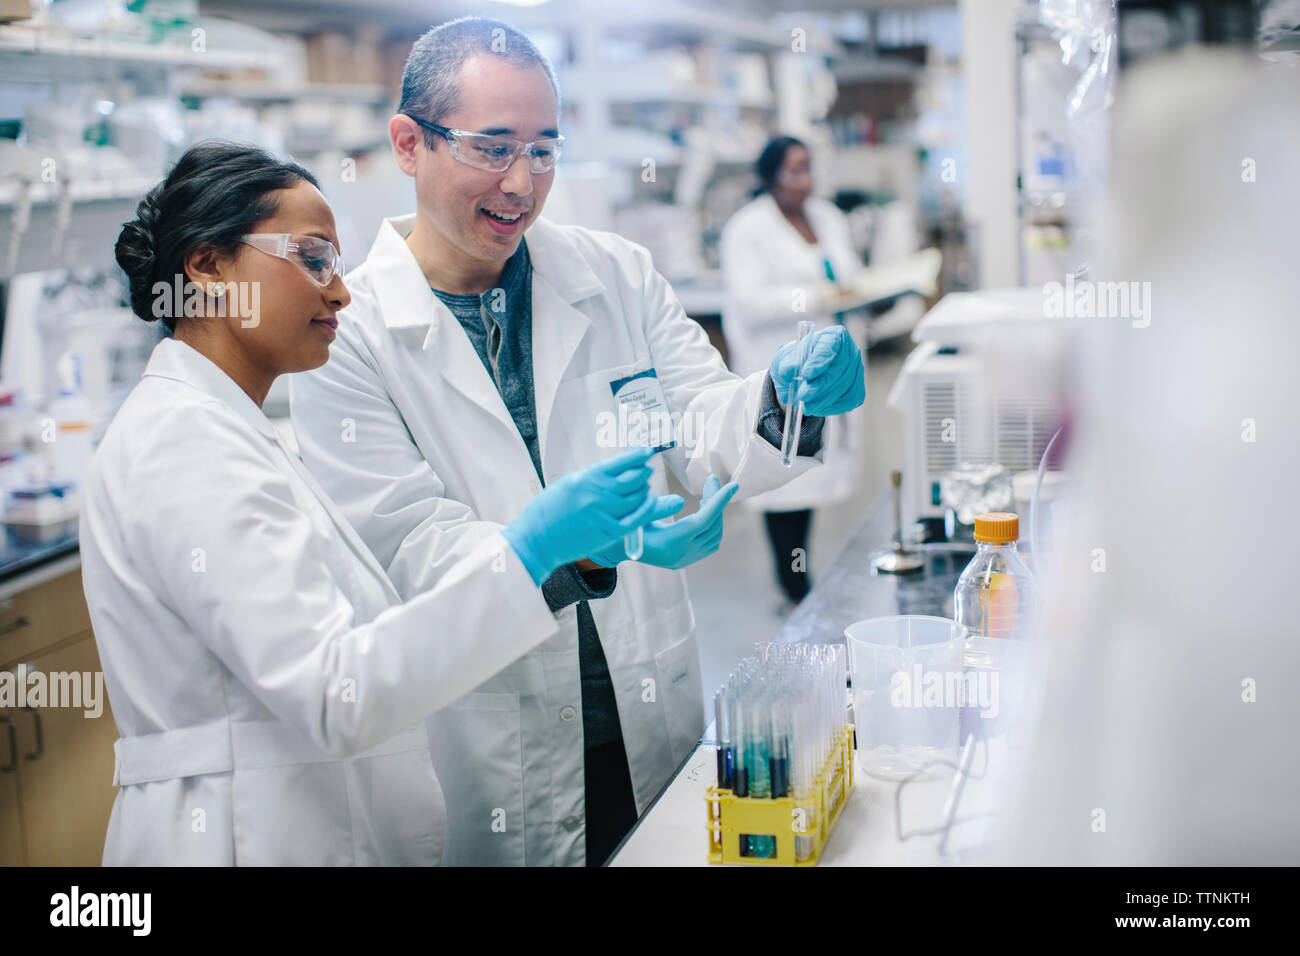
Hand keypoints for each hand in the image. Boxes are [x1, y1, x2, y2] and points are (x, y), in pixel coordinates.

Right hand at [503, 447, 662, 584]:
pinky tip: (652, 503)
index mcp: (587, 477)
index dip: (638, 456)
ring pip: (637, 498)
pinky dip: (647, 509)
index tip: (648, 452)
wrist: (537, 539)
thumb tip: (614, 470)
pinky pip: (636, 519)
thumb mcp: (568, 484)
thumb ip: (592, 478)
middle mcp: (597, 493)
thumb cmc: (548, 511)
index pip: (621, 462)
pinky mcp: (608, 532)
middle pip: (634, 479)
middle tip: (648, 470)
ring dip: (644, 491)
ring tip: (645, 488)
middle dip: (644, 473)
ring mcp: (604, 513)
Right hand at [590, 474, 739, 569]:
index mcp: (670, 542)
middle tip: (712, 480)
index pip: (704, 520)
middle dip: (716, 501)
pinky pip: (709, 543)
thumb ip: (658, 507)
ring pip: (714, 535)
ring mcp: (684, 559)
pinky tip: (703, 512)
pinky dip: (711, 525)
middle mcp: (681, 554)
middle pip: (711, 525)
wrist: (616, 547)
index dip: (719, 501)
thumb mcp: (637, 513)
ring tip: (707, 495)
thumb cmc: (624, 525)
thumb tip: (681, 500)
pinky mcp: (685, 561)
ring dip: (715, 514)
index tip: (732, 485)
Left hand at [768, 325, 865, 416]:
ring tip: (806, 406)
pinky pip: (849, 400)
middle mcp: (850, 351)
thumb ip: (786, 364)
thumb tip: (789, 371)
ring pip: (844, 387)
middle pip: (838, 370)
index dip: (818, 362)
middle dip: (819, 386)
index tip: (805, 374)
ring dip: (824, 399)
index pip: (828, 348)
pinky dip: (833, 407)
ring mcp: (857, 371)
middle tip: (802, 396)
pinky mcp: (857, 389)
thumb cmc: (796, 362)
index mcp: (833, 336)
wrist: (803, 376)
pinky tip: (818, 408)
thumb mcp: (785, 360)